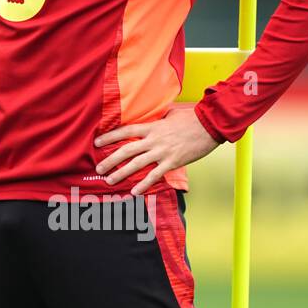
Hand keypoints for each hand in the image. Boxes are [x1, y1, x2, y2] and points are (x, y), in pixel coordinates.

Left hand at [94, 105, 219, 195]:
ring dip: (121, 173)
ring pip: (137, 164)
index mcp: (153, 126)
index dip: (110, 136)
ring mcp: (162, 152)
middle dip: (110, 160)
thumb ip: (159, 119)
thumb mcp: (171, 115)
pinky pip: (154, 175)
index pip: (126, 131)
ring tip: (110, 180)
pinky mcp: (172, 162)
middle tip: (98, 168)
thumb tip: (154, 118)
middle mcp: (154, 139)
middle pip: (127, 150)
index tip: (97, 142)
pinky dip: (143, 184)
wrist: (210, 124)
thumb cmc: (192, 119)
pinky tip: (134, 191)